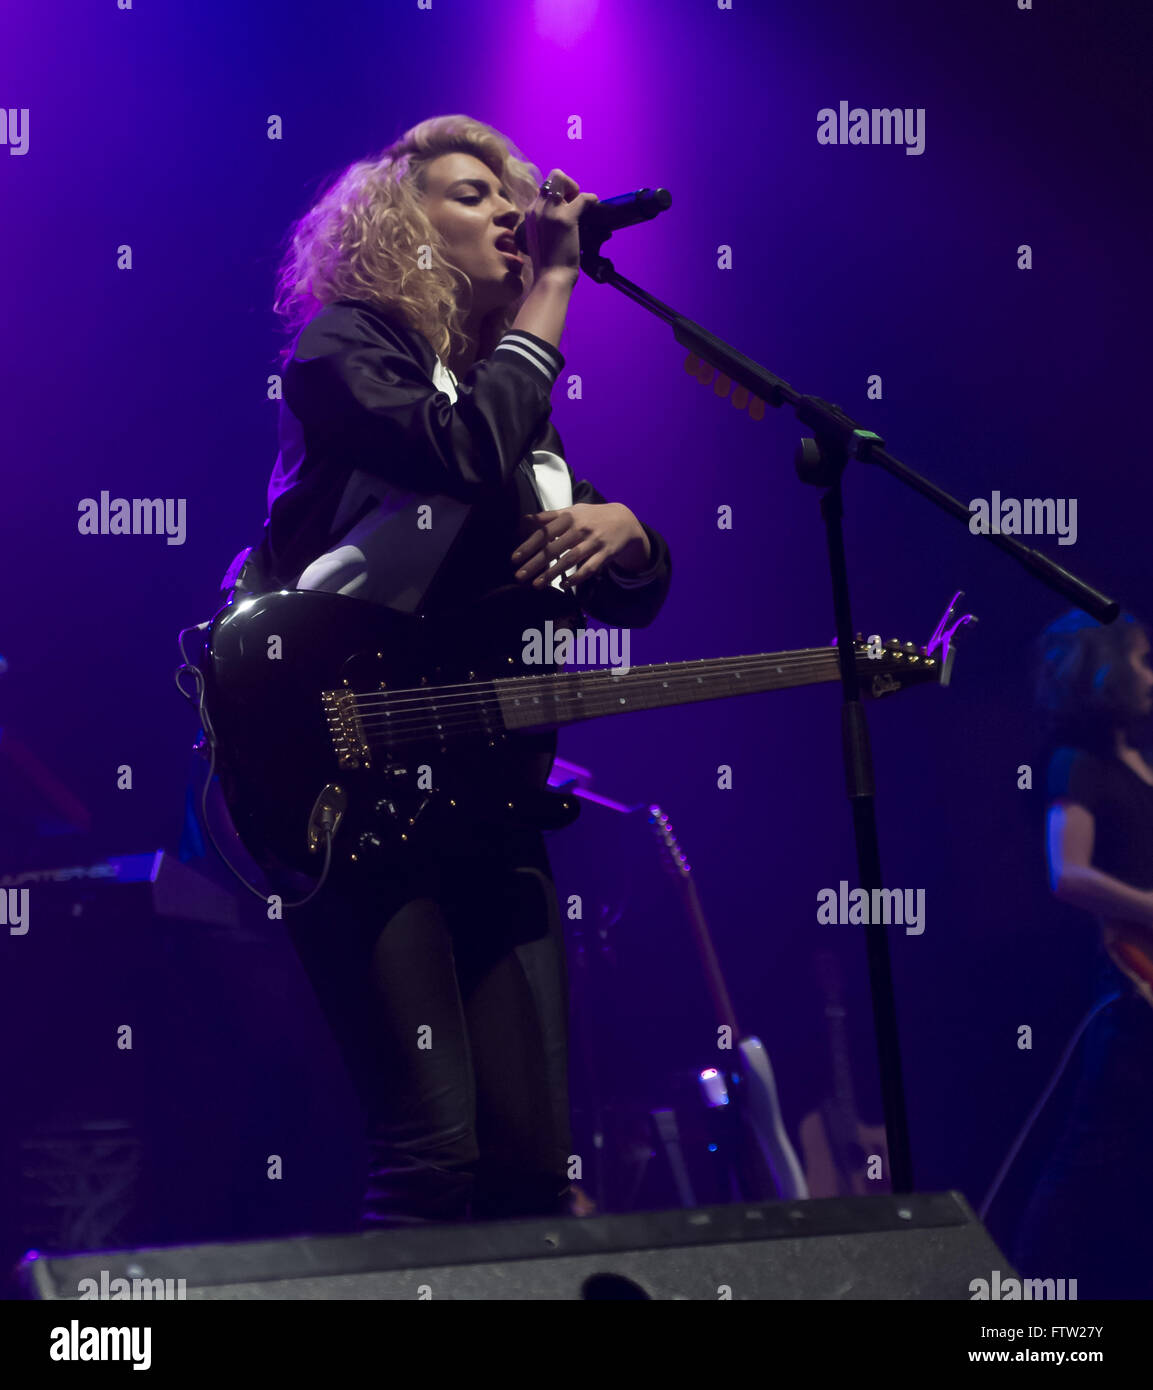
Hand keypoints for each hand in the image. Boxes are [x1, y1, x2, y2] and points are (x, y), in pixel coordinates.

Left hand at [512, 503, 650, 589]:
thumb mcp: (572, 511)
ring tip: (536, 585)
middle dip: (535, 563)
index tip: (515, 559)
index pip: (544, 532)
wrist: (624, 520)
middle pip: (554, 548)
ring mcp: (594, 541)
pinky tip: (563, 585)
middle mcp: (580, 528)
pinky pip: (590, 568)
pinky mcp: (606, 553)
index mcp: (569, 517)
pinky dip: (576, 577)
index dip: (528, 545)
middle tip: (519, 576)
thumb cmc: (591, 517)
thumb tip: (524, 520)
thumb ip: (549, 516)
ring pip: (570, 559)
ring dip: (552, 573)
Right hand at [522, 169, 599, 281]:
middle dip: (567, 185)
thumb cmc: (547, 265)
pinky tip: (594, 205)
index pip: (544, 189)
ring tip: (583, 206)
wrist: (550, 278)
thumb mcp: (538, 239)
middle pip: (552, 178)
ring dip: (575, 189)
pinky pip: (582, 198)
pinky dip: (591, 199)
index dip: (558, 194)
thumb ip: (544, 224)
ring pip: (562, 179)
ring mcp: (550, 212)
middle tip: (575, 202)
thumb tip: (557, 218)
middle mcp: (536, 208)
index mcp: (529, 214)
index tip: (566, 207)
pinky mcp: (566, 219)